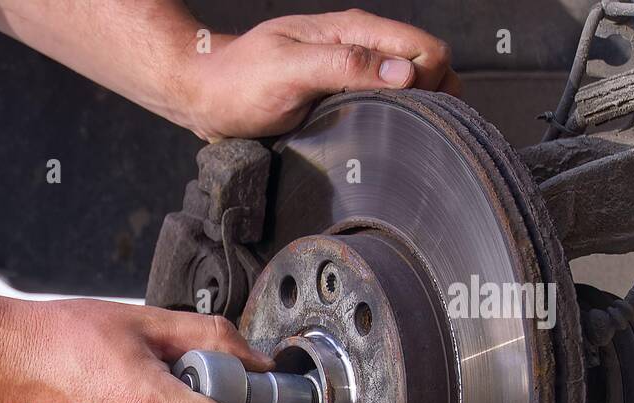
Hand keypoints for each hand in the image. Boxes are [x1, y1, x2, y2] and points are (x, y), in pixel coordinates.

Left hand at [178, 9, 460, 140]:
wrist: (204, 95)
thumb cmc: (238, 82)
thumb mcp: (288, 71)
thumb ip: (344, 66)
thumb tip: (404, 75)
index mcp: (353, 32)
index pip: (426, 48)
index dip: (429, 82)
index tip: (407, 112)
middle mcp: (358, 47)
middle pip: (426, 67)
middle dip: (430, 97)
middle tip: (404, 132)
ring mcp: (349, 71)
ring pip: (407, 87)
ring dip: (412, 110)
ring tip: (395, 138)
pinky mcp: (338, 94)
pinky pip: (381, 103)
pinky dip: (391, 119)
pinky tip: (377, 139)